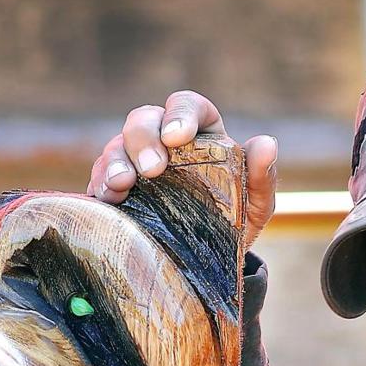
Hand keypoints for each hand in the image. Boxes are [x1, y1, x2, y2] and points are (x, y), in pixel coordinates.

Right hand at [87, 90, 277, 245]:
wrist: (208, 260)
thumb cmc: (234, 222)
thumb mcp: (255, 205)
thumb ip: (262, 177)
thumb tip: (266, 144)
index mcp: (200, 132)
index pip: (187, 106)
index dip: (180, 114)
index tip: (178, 136)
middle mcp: (163, 140)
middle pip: (144, 119)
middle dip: (144, 139)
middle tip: (152, 170)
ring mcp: (135, 163)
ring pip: (117, 146)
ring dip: (115, 162)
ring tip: (120, 186)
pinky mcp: (116, 189)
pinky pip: (100, 177)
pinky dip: (98, 185)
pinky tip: (103, 199)